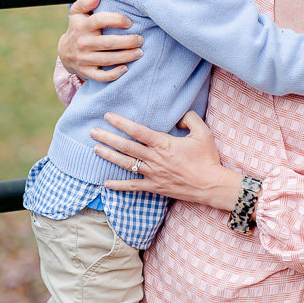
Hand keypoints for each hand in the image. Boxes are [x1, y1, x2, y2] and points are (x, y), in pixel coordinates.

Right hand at [58, 0, 142, 81]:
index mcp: (82, 26)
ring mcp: (84, 59)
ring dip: (126, 57)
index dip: (117, 20)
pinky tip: (126, 68)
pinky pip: (101, 77)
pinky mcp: (87, 72)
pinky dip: (114, 74)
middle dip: (128, 41)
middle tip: (140, 40)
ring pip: (108, 60)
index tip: (130, 22)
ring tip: (139, 52)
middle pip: (108, 43)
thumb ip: (85, 2)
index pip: (100, 20)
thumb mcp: (77, 12)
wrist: (65, 52)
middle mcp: (83, 43)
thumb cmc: (78, 28)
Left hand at [91, 111, 242, 209]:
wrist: (211, 185)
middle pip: (126, 147)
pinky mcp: (155, 187)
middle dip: (108, 138)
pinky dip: (119, 185)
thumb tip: (178, 117)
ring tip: (95, 149)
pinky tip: (106, 183)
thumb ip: (189, 118)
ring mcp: (153, 174)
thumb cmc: (207, 158)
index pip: (138, 131)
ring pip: (126, 164)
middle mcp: (155, 159)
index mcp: (164, 144)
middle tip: (93, 132)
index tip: (108, 116)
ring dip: (109, 156)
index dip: (122, 123)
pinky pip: (133, 186)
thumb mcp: (203, 132)